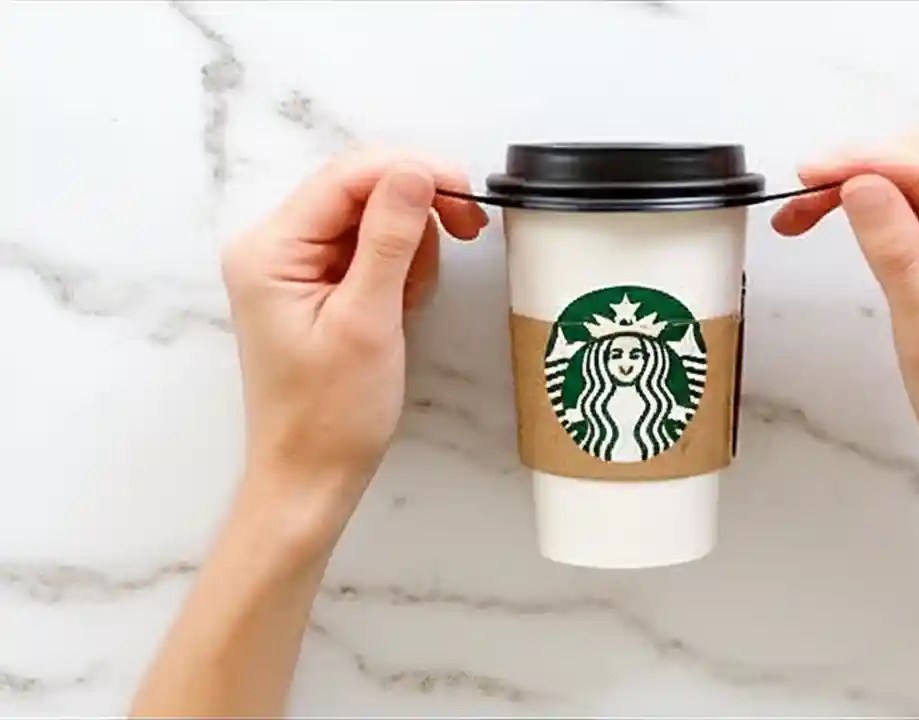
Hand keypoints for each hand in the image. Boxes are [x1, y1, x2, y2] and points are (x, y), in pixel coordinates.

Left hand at [220, 149, 486, 539]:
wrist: (311, 477)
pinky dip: (400, 268)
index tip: (467, 193)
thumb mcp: (368, 321)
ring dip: (411, 246)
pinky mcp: (317, 284)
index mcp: (270, 248)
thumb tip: (415, 171)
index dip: (412, 171)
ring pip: (373, 215)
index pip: (347, 175)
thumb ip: (390, 239)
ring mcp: (295, 264)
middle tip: (467, 233)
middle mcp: (275, 245)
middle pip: (360, 187)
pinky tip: (402, 307)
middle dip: (417, 207)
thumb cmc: (331, 413)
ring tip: (411, 303)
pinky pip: (371, 248)